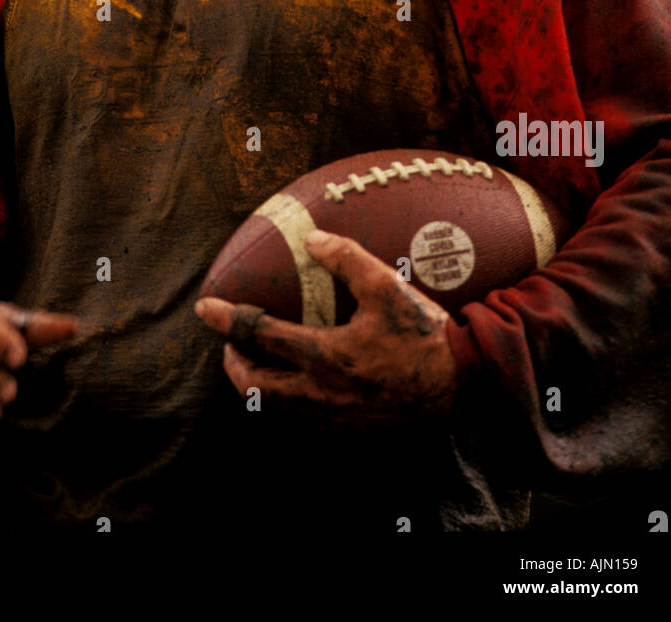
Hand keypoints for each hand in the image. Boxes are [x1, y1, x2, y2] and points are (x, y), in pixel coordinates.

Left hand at [194, 230, 456, 423]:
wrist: (464, 386)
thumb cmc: (425, 334)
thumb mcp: (387, 286)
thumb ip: (346, 258)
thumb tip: (312, 238)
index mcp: (325, 355)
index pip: (260, 336)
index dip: (228, 321)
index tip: (206, 308)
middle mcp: (321, 393)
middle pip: (254, 387)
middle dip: (233, 365)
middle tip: (231, 346)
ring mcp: (334, 419)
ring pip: (275, 410)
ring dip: (256, 387)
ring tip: (257, 365)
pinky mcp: (349, 432)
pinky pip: (301, 421)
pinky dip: (284, 403)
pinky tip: (296, 386)